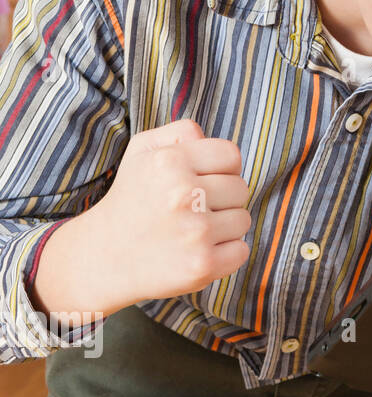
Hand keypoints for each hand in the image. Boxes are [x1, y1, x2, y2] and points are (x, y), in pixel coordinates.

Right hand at [81, 118, 251, 311]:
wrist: (102, 257)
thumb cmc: (132, 199)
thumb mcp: (143, 151)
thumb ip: (181, 132)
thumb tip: (210, 137)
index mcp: (170, 162)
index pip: (231, 156)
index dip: (221, 169)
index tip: (201, 181)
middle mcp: (183, 194)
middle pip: (241, 189)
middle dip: (221, 199)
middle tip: (190, 210)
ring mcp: (195, 232)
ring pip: (242, 220)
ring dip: (223, 227)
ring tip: (189, 231)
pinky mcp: (202, 264)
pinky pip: (241, 251)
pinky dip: (224, 254)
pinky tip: (195, 251)